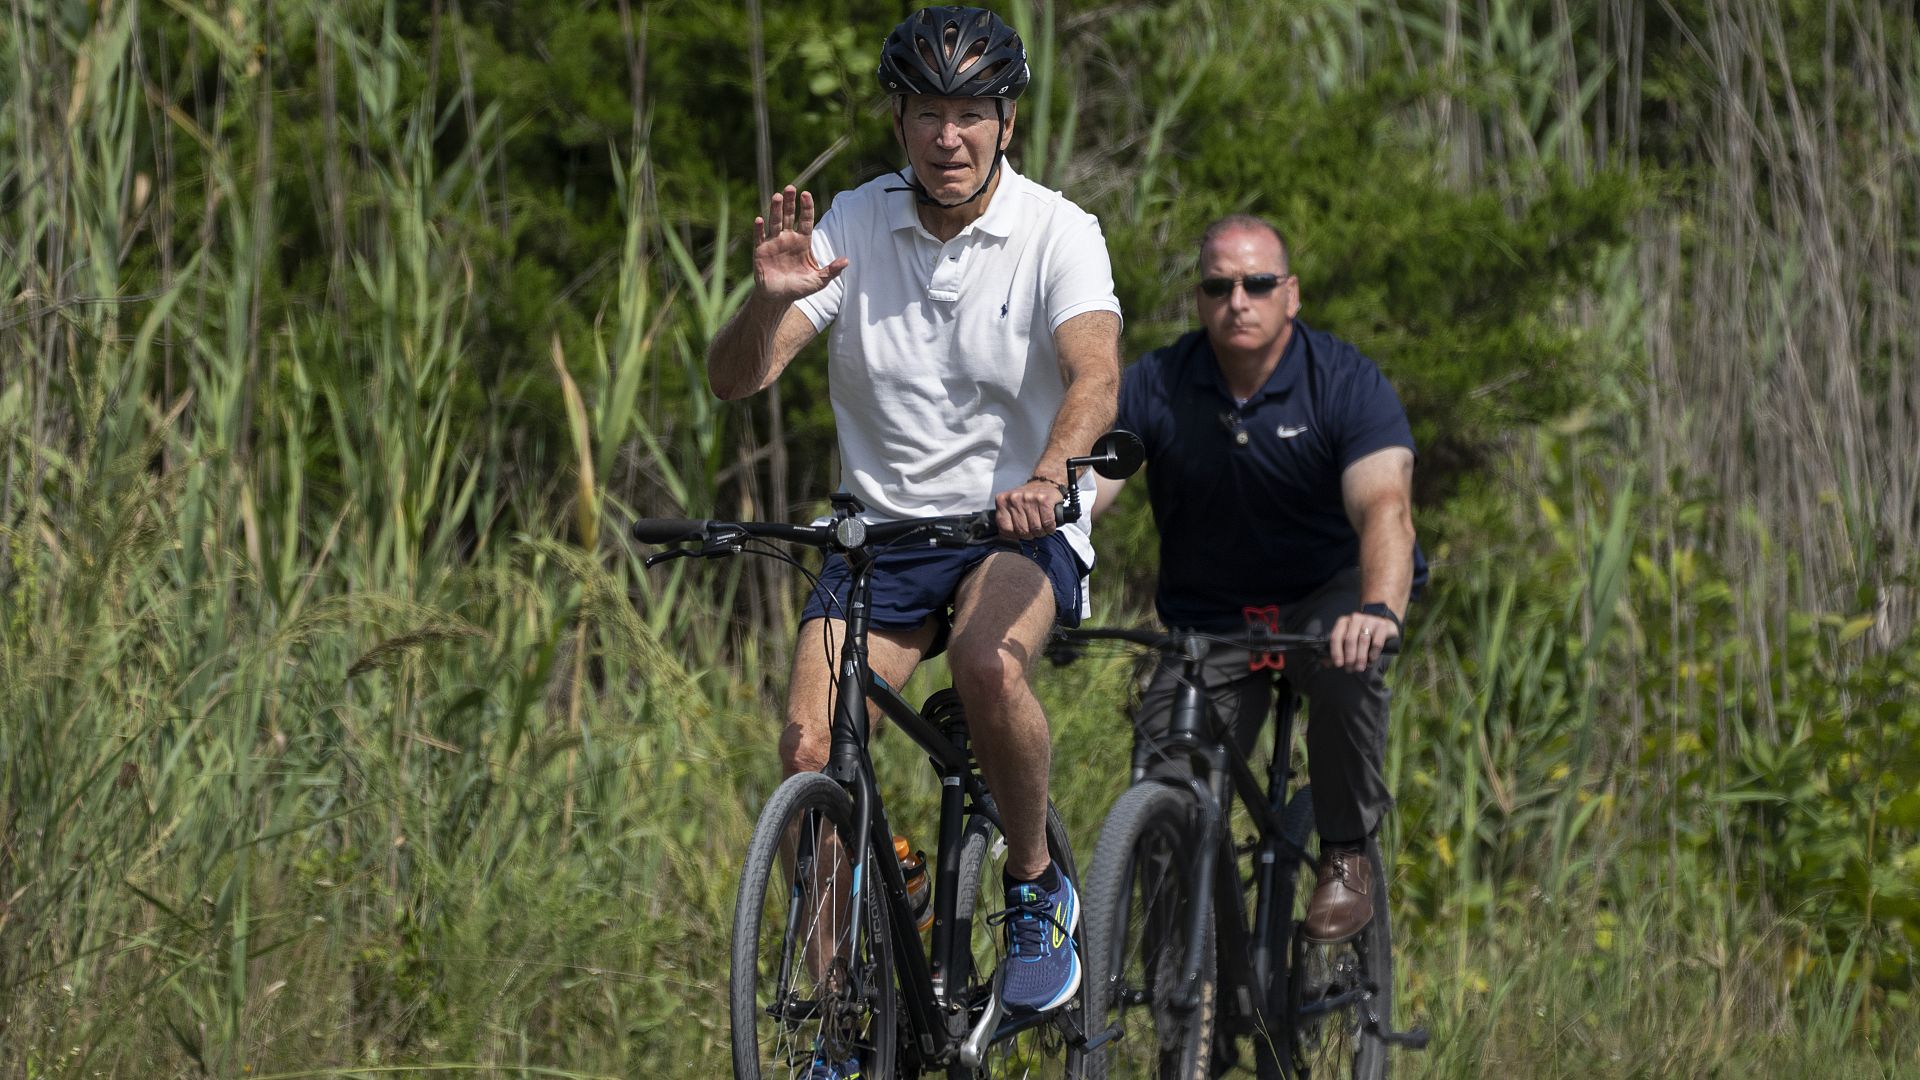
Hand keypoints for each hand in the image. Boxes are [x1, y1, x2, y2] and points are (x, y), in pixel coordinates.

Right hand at [754, 186, 848, 303]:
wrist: (778, 298)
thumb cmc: (799, 288)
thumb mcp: (818, 281)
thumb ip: (831, 270)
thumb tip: (846, 261)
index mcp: (803, 242)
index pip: (806, 220)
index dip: (806, 207)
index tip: (806, 194)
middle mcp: (788, 238)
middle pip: (789, 216)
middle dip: (790, 202)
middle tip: (791, 187)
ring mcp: (773, 243)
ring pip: (775, 222)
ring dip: (776, 209)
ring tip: (777, 196)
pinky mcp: (760, 251)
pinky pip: (759, 237)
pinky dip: (759, 229)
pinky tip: (760, 220)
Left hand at [993, 478, 1062, 539]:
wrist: (1044, 483)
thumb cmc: (1027, 498)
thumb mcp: (1011, 507)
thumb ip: (1006, 521)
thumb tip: (1009, 540)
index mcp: (1002, 501)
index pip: (1005, 529)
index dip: (1015, 535)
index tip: (1020, 532)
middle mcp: (1014, 498)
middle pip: (1022, 531)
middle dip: (1030, 534)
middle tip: (1034, 528)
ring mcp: (1029, 498)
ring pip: (1035, 528)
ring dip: (1041, 531)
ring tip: (1042, 525)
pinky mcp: (1044, 500)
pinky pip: (1048, 523)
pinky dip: (1050, 527)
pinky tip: (1049, 523)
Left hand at [1328, 611, 1397, 672]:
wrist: (1382, 623)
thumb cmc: (1361, 634)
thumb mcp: (1348, 640)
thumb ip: (1337, 651)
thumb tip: (1325, 663)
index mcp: (1343, 622)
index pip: (1336, 637)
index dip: (1336, 652)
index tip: (1338, 664)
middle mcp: (1355, 619)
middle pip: (1349, 640)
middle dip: (1349, 658)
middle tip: (1350, 669)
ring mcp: (1370, 620)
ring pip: (1363, 641)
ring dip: (1361, 658)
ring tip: (1360, 668)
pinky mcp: (1383, 625)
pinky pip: (1377, 642)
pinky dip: (1373, 653)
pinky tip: (1371, 659)